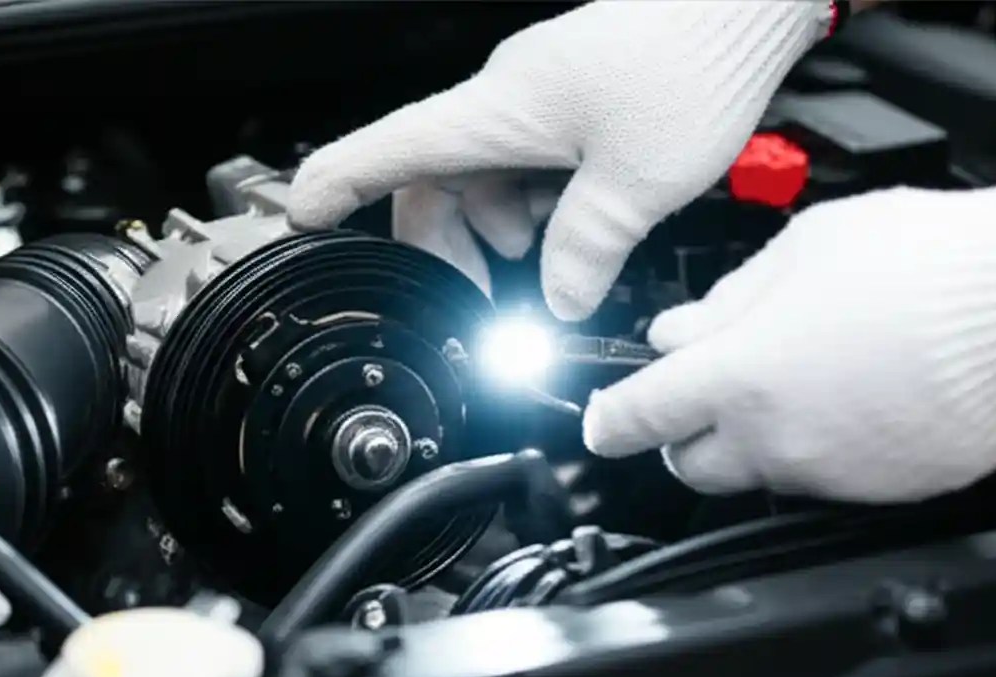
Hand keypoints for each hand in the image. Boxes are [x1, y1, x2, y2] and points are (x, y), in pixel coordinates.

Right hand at [288, 1, 834, 319]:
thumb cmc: (693, 58)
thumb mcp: (635, 186)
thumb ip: (585, 252)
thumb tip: (561, 299)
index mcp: (497, 112)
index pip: (387, 151)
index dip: (335, 187)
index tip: (301, 216)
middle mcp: (508, 98)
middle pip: (436, 181)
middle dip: (448, 246)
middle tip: (478, 300)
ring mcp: (542, 94)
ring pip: (487, 176)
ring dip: (501, 229)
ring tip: (545, 265)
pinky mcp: (578, 96)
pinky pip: (531, 159)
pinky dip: (540, 203)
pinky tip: (577, 226)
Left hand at [584, 174, 995, 501]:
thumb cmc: (922, 261)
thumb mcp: (797, 252)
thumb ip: (722, 302)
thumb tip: (677, 330)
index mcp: (737, 375)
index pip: (637, 417)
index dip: (607, 422)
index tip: (601, 423)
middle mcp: (775, 438)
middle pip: (691, 465)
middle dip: (685, 434)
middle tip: (713, 389)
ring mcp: (831, 474)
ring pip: (762, 472)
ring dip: (761, 436)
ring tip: (810, 373)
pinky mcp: (882, 491)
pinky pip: (828, 479)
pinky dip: (825, 448)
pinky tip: (858, 396)